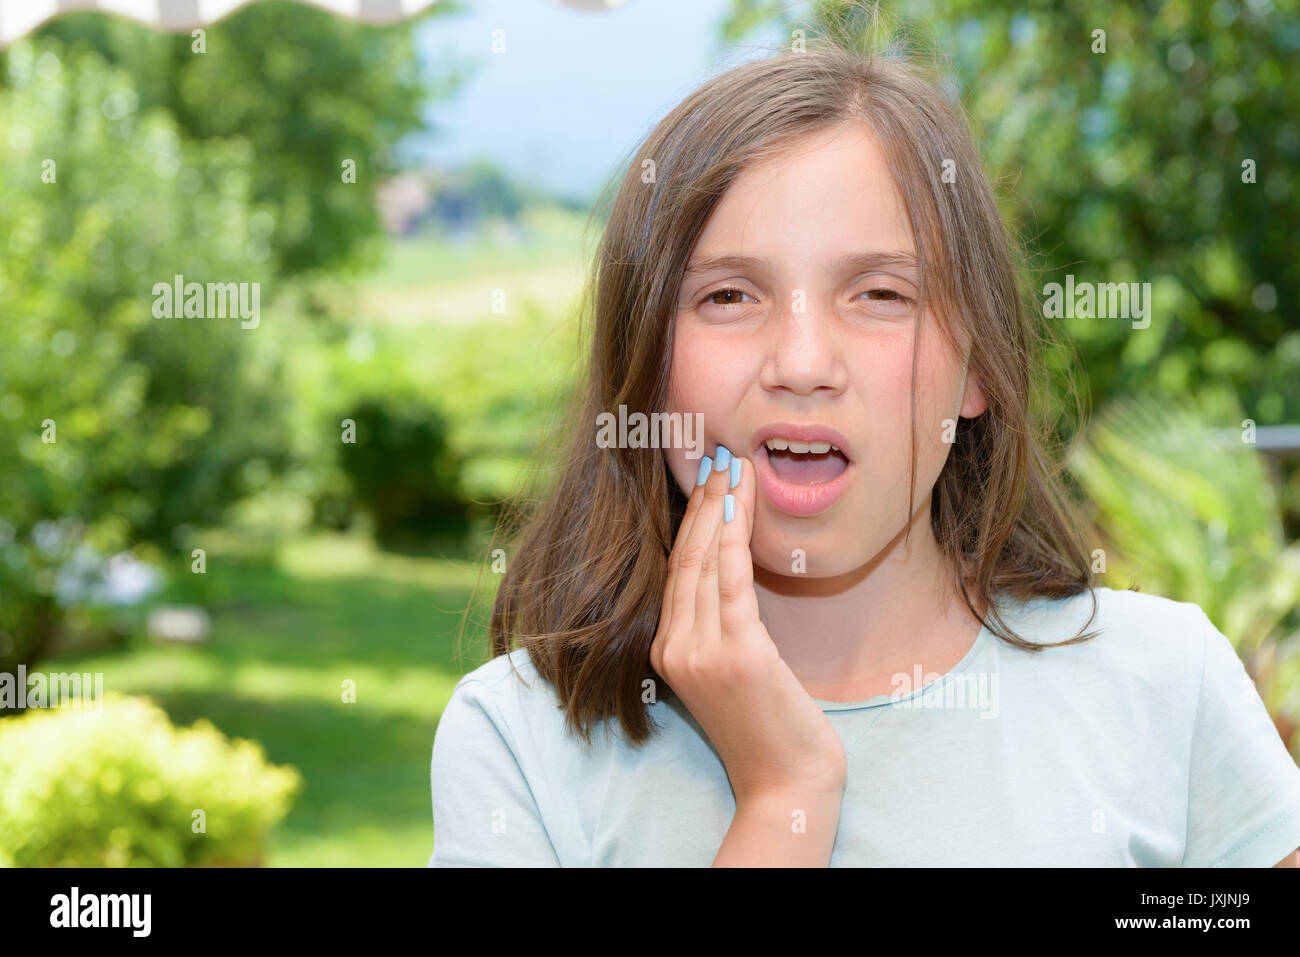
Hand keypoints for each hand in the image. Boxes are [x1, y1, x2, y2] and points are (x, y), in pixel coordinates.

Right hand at [650, 446, 847, 804]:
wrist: (786, 783)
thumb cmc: (771, 727)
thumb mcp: (737, 669)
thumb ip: (725, 625)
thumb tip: (737, 569)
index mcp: (667, 650)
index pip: (679, 570)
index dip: (694, 520)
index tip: (712, 479)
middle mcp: (673, 648)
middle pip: (687, 558)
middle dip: (706, 501)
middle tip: (723, 456)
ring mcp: (699, 652)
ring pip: (706, 562)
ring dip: (722, 507)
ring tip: (736, 466)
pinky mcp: (735, 654)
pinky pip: (732, 580)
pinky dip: (736, 537)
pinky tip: (742, 503)